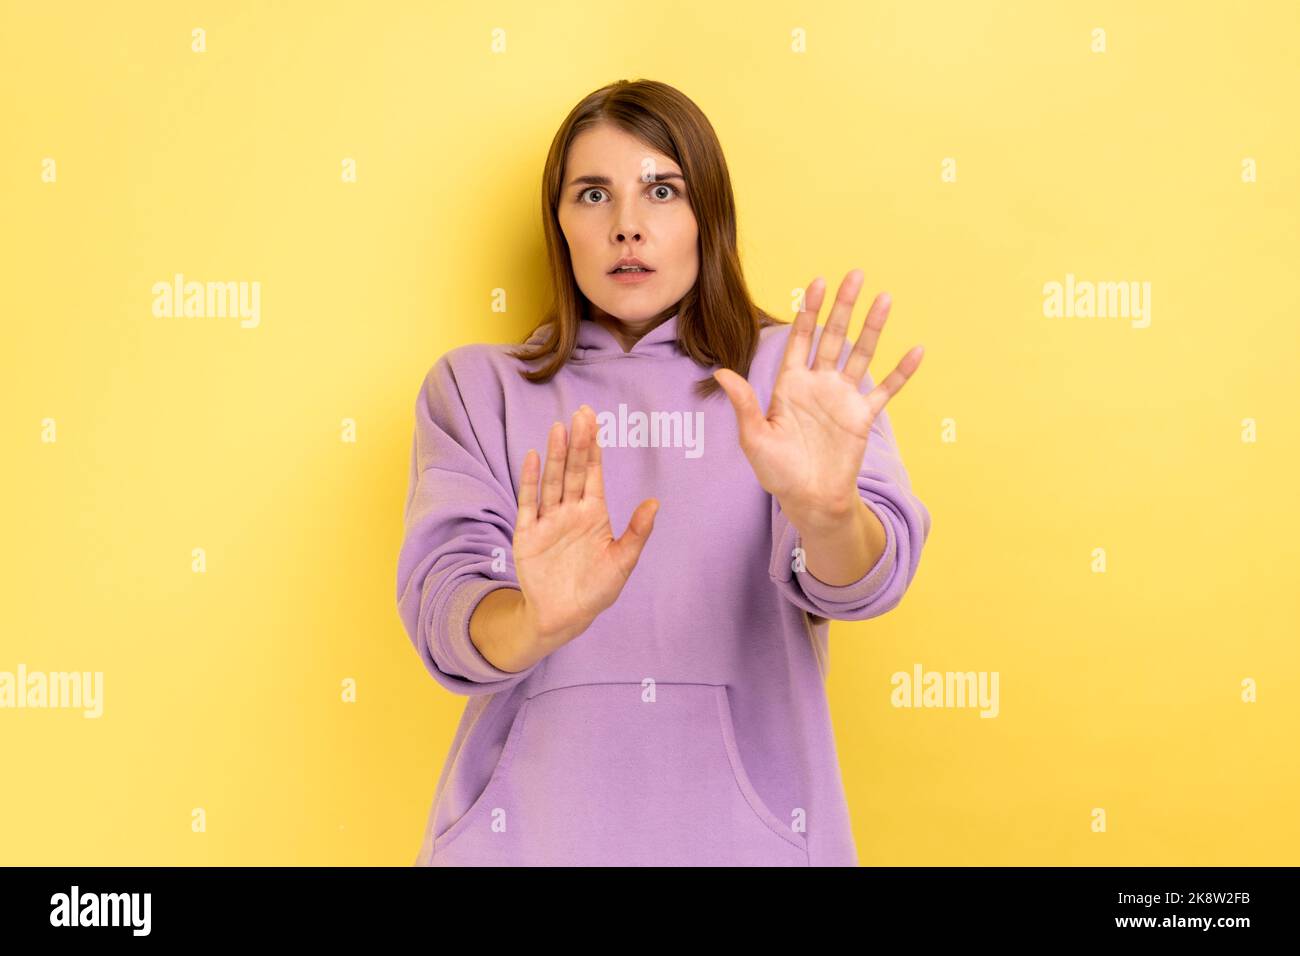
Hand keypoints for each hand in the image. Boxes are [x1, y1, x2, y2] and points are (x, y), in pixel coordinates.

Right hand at [513, 405, 659, 651]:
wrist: (563, 617)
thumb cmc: (596, 590)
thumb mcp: (622, 563)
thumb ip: (637, 533)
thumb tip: (656, 502)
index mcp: (593, 514)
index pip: (594, 475)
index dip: (595, 449)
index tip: (595, 422)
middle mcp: (570, 511)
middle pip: (574, 471)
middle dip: (578, 443)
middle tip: (581, 414)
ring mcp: (548, 521)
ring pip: (552, 481)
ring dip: (556, 456)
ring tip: (559, 429)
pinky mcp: (528, 534)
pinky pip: (528, 503)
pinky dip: (530, 481)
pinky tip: (532, 458)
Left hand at [712, 269, 922, 528]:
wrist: (807, 499)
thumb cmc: (776, 472)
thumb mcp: (754, 438)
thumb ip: (743, 404)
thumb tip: (720, 372)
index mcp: (789, 385)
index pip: (800, 339)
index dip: (808, 311)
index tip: (816, 282)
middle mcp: (818, 384)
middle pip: (832, 337)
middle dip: (842, 306)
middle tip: (854, 274)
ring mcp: (842, 398)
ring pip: (860, 354)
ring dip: (873, 327)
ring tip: (885, 298)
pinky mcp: (862, 417)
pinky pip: (885, 390)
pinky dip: (901, 372)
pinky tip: (917, 351)